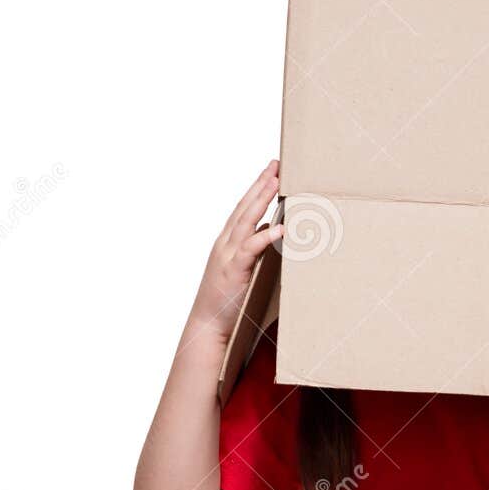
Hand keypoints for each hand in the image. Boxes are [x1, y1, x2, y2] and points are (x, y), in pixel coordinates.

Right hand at [189, 160, 282, 336]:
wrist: (208, 325)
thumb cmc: (227, 300)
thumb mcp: (242, 269)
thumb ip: (255, 249)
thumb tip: (271, 231)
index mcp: (227, 242)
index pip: (243, 209)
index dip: (257, 188)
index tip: (271, 171)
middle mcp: (225, 244)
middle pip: (244, 207)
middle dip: (261, 184)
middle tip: (277, 164)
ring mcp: (228, 255)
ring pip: (246, 221)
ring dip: (262, 200)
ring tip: (277, 182)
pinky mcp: (234, 271)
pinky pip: (251, 249)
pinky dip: (265, 237)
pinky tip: (279, 227)